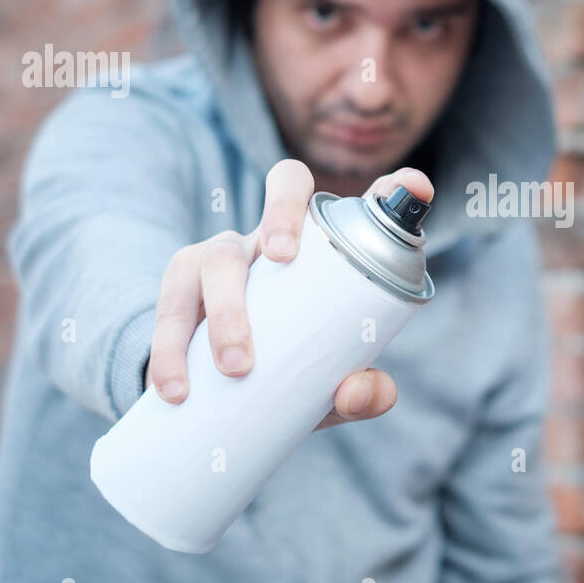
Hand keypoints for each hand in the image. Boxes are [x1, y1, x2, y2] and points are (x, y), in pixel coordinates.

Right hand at [144, 159, 433, 430]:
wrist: (208, 394)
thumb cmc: (286, 369)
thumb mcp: (328, 383)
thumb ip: (361, 392)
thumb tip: (361, 393)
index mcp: (318, 248)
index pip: (357, 204)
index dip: (390, 188)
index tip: (414, 190)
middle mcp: (271, 238)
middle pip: (278, 193)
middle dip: (281, 215)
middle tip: (284, 259)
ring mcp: (220, 257)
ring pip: (217, 255)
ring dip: (226, 308)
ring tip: (236, 366)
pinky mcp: (176, 291)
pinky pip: (169, 307)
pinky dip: (169, 351)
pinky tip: (175, 388)